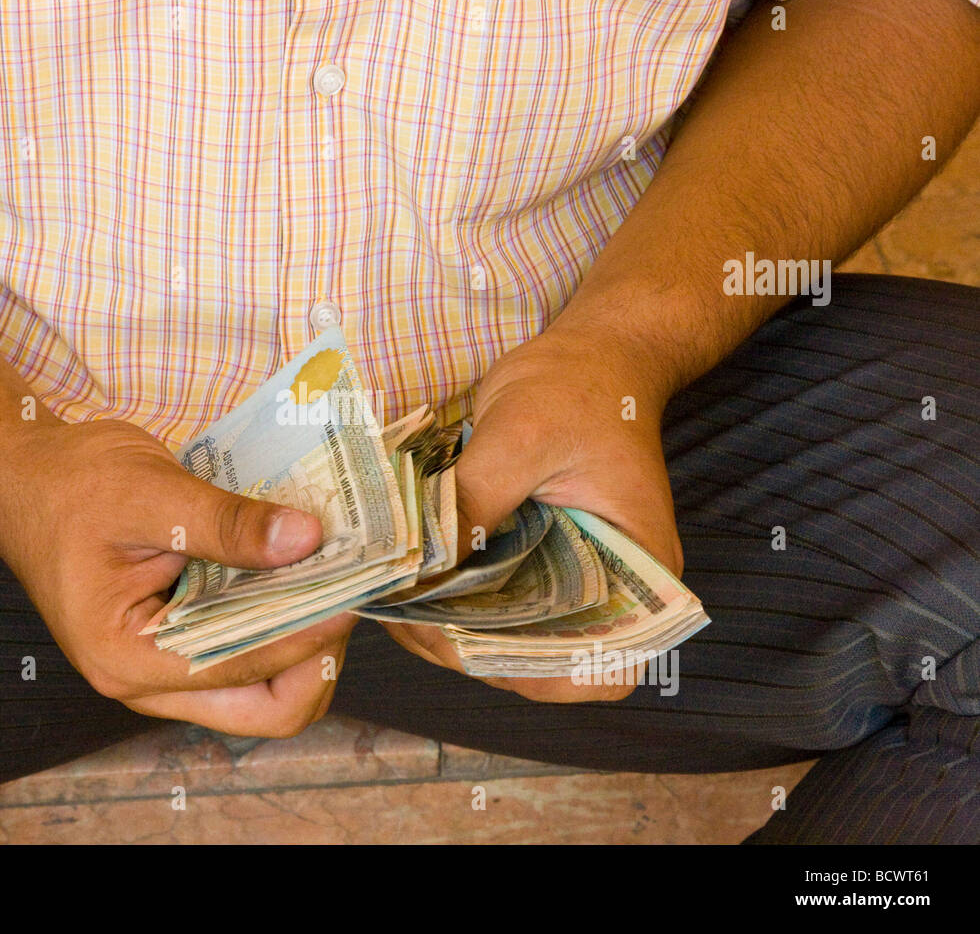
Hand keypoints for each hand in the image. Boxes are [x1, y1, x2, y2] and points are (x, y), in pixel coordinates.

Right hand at [0, 418, 355, 736]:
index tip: (352, 585)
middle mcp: (145, 680)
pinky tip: (300, 574)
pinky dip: (281, 622)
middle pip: (265, 710)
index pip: (243, 673)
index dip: (307, 633)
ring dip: (304, 641)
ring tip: (330, 581)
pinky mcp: (179, 642)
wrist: (23, 479)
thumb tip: (307, 539)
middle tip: (347, 591)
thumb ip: (227, 523)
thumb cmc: (68, 485)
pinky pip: (246, 654)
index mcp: (126, 657)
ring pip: (263, 689)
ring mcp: (164, 667)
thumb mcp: (150, 492)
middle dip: (316, 657)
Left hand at [385, 321, 682, 701]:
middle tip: (406, 617)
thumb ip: (477, 498)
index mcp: (638, 569)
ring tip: (393, 599)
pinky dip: (450, 599)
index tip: (473, 647)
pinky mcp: (535, 558)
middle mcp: (609, 587)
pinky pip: (493, 599)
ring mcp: (570, 575)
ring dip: (451, 629)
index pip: (608, 669)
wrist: (593, 353)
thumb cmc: (579, 386)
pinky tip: (405, 579)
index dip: (541, 678)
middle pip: (542, 663)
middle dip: (470, 652)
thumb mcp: (525, 433)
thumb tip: (421, 562)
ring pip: (508, 636)